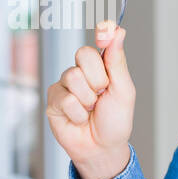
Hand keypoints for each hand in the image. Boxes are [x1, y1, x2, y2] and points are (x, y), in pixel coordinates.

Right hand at [45, 20, 135, 178]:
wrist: (102, 148)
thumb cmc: (115, 121)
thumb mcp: (123, 91)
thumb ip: (117, 62)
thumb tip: (118, 31)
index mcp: (101, 68)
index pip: (97, 43)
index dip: (102, 34)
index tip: (105, 30)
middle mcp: (81, 73)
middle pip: (83, 55)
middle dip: (98, 78)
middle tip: (102, 96)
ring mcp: (65, 85)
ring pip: (73, 77)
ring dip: (88, 100)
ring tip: (91, 110)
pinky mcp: (54, 101)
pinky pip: (65, 98)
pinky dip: (78, 113)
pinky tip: (79, 119)